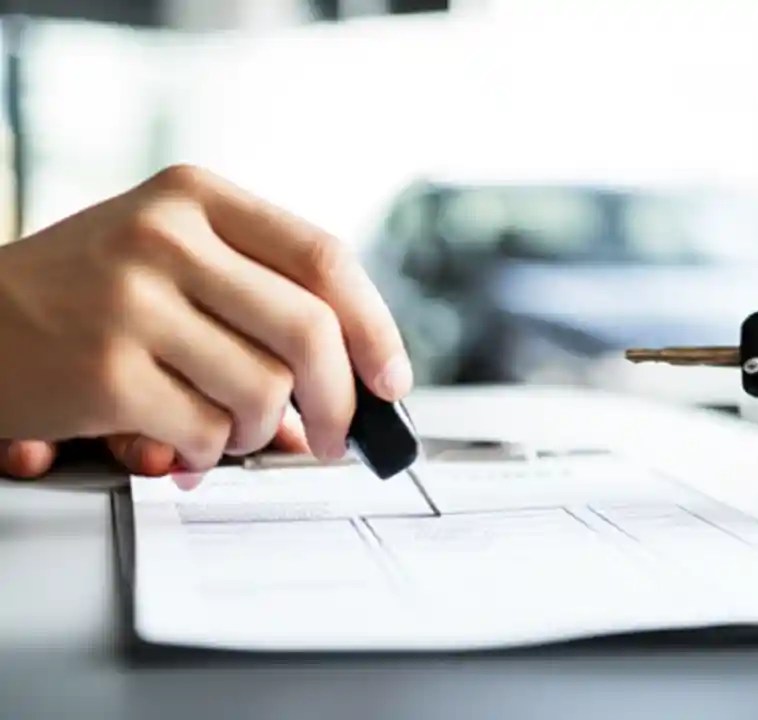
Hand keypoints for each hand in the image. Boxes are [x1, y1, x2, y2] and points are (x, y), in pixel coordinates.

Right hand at [0, 165, 411, 469]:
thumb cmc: (85, 295)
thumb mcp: (170, 258)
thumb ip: (261, 302)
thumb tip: (356, 388)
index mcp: (196, 197)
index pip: (324, 258)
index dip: (375, 327)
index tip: (392, 379)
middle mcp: (165, 236)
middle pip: (310, 330)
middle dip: (340, 402)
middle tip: (336, 437)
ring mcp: (132, 301)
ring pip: (265, 390)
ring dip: (262, 433)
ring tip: (233, 434)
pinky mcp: (104, 370)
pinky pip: (208, 431)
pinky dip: (211, 454)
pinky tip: (184, 446)